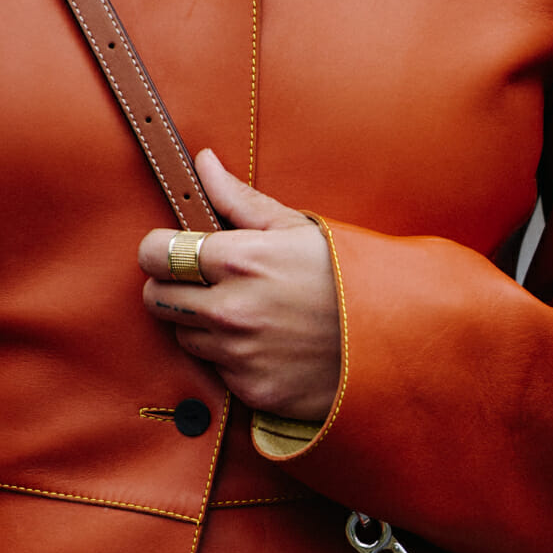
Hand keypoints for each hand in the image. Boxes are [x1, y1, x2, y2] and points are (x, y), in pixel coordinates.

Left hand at [139, 148, 340, 419]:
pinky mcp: (251, 389)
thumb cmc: (350, 276)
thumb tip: (203, 162)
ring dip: (202, 325)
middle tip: (206, 284)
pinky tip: (268, 345)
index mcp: (239, 259)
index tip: (175, 251)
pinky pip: (218, 370)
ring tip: (248, 315)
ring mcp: (239, 354)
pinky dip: (233, 359)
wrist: (398, 338)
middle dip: (173, 287)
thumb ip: (239, 200)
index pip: (154, 253)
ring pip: (184, 336)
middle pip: (156, 298)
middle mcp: (230, 308)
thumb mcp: (299, 228)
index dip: (160, 249)